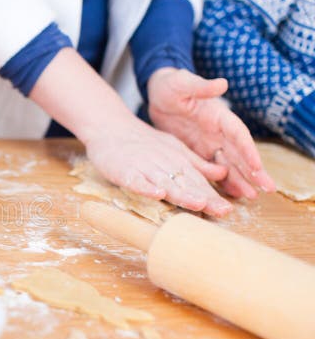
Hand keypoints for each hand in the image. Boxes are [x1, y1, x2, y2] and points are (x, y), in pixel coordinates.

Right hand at [85, 119, 234, 216]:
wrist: (110, 127)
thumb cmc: (142, 142)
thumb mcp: (174, 149)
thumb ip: (196, 163)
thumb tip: (223, 172)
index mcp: (177, 161)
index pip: (197, 181)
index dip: (213, 195)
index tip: (228, 209)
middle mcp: (164, 164)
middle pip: (186, 184)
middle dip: (204, 197)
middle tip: (223, 210)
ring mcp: (145, 167)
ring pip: (166, 182)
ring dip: (182, 194)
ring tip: (199, 204)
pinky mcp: (125, 171)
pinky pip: (137, 180)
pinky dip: (146, 187)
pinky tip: (157, 195)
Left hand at [147, 68, 274, 197]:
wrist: (157, 94)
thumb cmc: (171, 85)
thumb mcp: (183, 83)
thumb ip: (200, 86)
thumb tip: (222, 83)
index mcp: (219, 116)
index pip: (238, 134)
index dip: (248, 150)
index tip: (257, 166)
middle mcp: (218, 131)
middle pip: (239, 154)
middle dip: (253, 171)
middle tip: (267, 188)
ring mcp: (209, 142)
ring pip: (228, 164)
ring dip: (240, 180)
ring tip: (252, 197)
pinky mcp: (197, 151)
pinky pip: (211, 169)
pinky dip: (221, 181)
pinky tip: (230, 194)